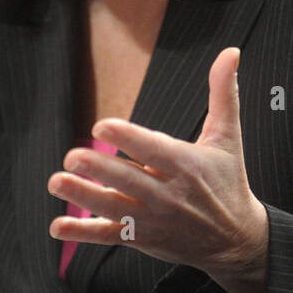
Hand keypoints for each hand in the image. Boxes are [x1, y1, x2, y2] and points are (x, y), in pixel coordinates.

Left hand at [48, 46, 269, 292]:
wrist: (235, 240)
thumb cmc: (228, 182)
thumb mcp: (228, 138)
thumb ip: (223, 94)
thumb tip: (231, 52)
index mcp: (186, 165)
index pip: (153, 149)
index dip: (127, 138)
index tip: (102, 126)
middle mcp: (168, 194)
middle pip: (128, 180)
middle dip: (99, 168)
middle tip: (72, 156)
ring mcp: (153, 219)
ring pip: (113, 207)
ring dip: (83, 196)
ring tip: (57, 182)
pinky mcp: (142, 238)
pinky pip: (109, 235)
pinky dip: (82, 232)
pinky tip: (58, 226)